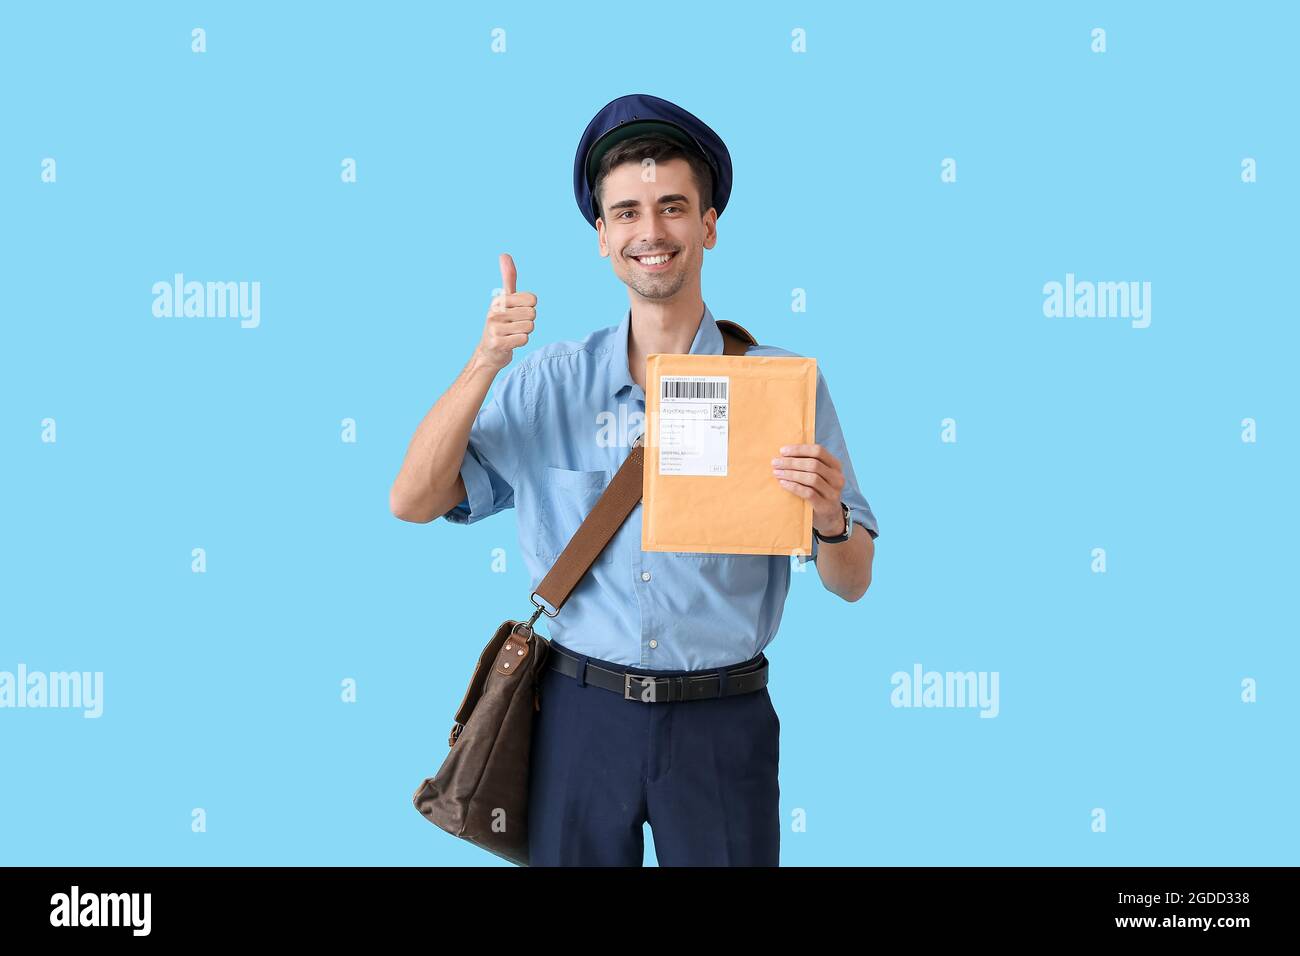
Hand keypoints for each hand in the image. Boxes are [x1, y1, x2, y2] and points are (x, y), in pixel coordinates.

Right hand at [476, 253, 536, 371]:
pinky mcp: (498, 343)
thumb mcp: (504, 299)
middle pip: (533, 314)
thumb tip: (504, 254)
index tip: (517, 313)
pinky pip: (524, 339)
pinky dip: (520, 342)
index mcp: (499, 299)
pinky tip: (510, 343)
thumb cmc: (501, 323)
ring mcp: (494, 328)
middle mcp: (494, 311)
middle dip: (527, 322)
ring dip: (524, 332)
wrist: (489, 352)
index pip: (533, 300)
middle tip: (514, 326)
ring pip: (530, 327)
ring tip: (512, 334)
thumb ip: (508, 278)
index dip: (529, 308)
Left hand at [772, 443, 846, 535]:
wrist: (829, 518)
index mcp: (835, 466)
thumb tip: (783, 454)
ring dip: (791, 473)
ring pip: (811, 478)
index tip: (782, 451)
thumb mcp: (819, 476)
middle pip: (813, 464)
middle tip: (775, 462)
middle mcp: (837, 478)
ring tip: (776, 472)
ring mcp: (833, 493)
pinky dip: (794, 486)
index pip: (818, 451)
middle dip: (791, 462)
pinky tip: (783, 483)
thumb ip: (807, 464)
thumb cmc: (819, 492)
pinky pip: (808, 493)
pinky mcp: (825, 506)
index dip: (799, 449)